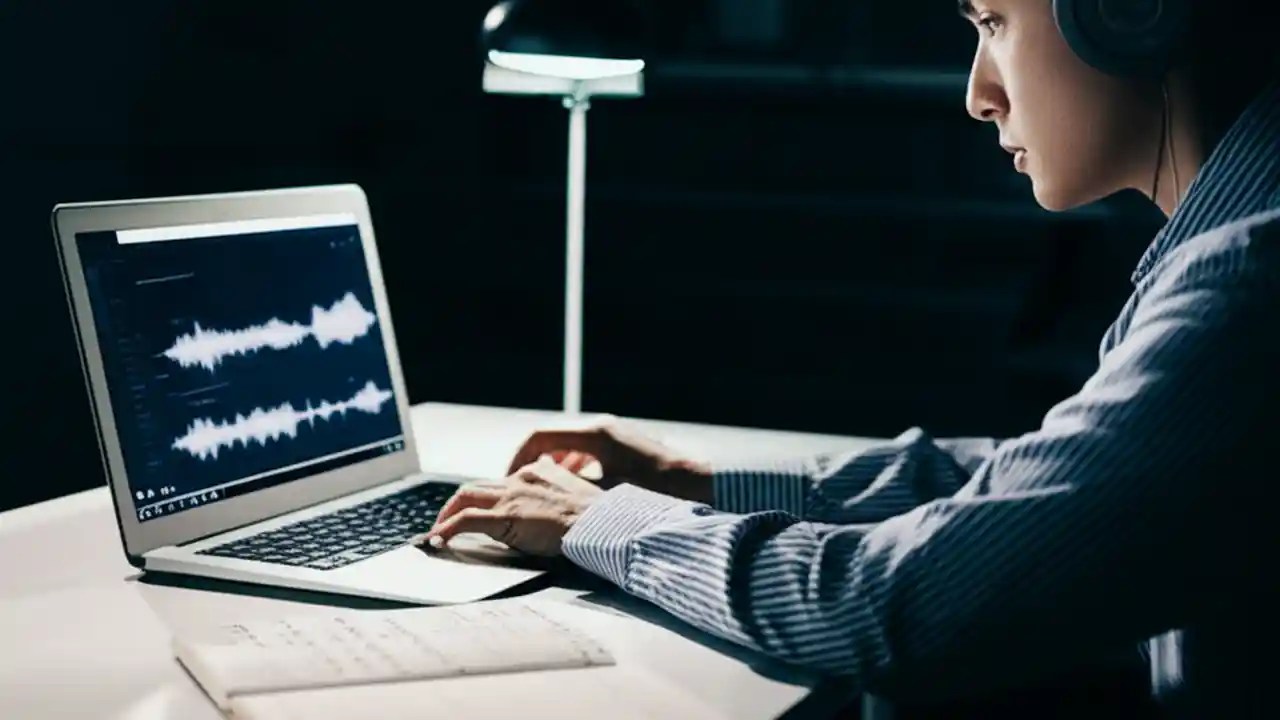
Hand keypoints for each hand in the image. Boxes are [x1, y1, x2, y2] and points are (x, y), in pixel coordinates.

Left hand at [417, 458, 603, 556]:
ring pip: (464, 497)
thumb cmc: (595, 517)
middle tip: (445, 520)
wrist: (601, 523)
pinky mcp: (505, 516)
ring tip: (437, 531)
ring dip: (446, 515)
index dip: (483, 498)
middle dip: (456, 503)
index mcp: (536, 472)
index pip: (499, 482)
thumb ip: (556, 495)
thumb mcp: (574, 496)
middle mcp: (520, 478)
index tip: (477, 511)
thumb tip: (549, 508)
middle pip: (475, 486)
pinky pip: (465, 520)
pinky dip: (446, 529)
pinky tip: (437, 541)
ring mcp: (511, 496)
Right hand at [507, 417, 713, 502]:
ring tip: (542, 494)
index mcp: (594, 436)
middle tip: (518, 489)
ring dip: (552, 469)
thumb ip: (574, 495)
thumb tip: (542, 503)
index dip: (516, 458)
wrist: (702, 484)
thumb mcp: (609, 497)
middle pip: (551, 441)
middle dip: (531, 464)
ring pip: (569, 448)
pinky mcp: (624, 448)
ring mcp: (614, 437)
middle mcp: (601, 430)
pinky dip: (573, 470)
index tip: (506, 479)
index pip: (538, 438)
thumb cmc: (659, 491)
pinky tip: (574, 494)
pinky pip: (587, 454)